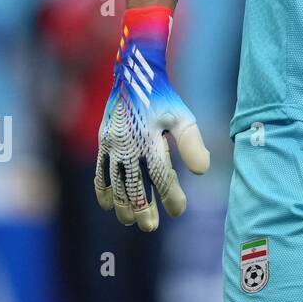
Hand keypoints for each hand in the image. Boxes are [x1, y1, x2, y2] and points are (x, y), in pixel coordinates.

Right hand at [94, 6, 209, 230]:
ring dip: (123, 204)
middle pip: (133, 185)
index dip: (170, 195)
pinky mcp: (102, 143)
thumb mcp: (181, 116)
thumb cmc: (163, 98)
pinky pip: (100, 172)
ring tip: (132, 220)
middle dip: (142, 208)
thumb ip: (191, 143)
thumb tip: (202, 171)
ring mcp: (111, 145)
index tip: (179, 210)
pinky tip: (109, 205)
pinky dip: (104, 190)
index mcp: (149, 138)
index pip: (161, 176)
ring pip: (115, 183)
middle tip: (151, 226)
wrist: (135, 75)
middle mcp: (127, 144)